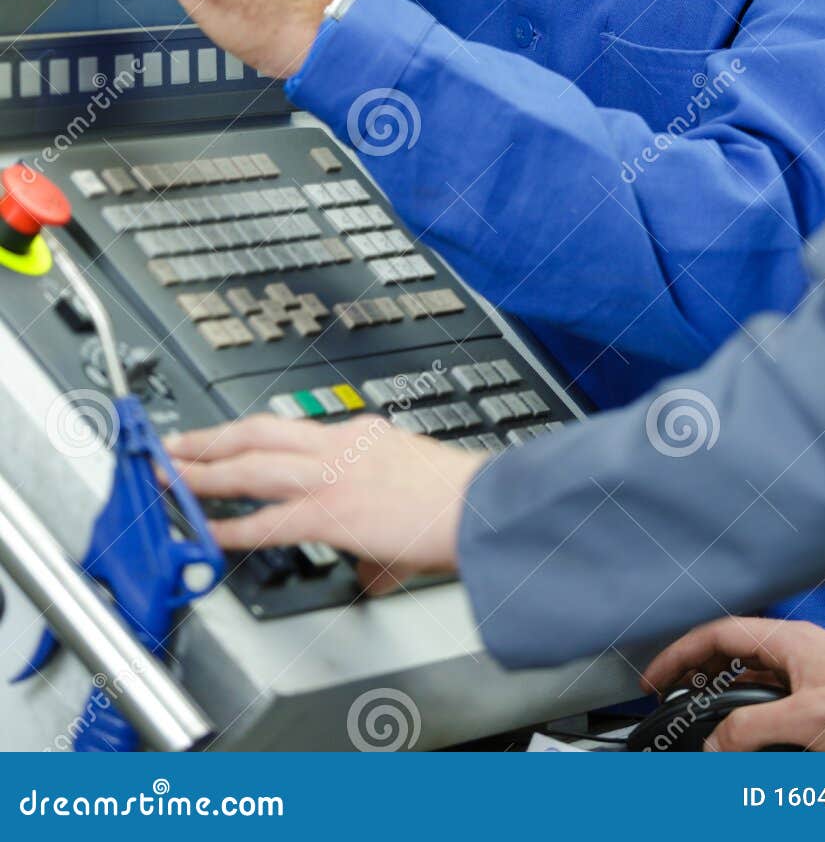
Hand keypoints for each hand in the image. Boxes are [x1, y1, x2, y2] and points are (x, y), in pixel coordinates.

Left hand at [166, 413, 482, 591]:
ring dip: (204, 471)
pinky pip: (266, 521)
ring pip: (250, 465)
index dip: (253, 436)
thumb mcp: (414, 487)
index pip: (294, 430)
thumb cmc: (461, 498)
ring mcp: (331, 477)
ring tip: (171, 475)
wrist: (482, 506)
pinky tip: (207, 532)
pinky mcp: (331, 514)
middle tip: (177, 442)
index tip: (230, 440)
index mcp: (362, 434)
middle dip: (211, 438)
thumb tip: (375, 565)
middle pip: (258, 432)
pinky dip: (231, 527)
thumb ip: (382, 525)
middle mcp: (340, 445)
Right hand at [641, 616, 824, 751]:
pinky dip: (751, 719)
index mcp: (787, 641)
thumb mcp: (807, 721)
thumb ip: (752, 730)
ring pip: (751, 682)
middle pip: (731, 657)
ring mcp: (809, 676)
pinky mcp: (822, 702)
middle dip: (698, 678)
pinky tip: (746, 741)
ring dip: (724, 702)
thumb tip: (713, 745)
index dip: (681, 655)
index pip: (718, 636)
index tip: (655, 679)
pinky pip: (773, 704)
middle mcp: (795, 653)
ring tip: (702, 724)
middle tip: (672, 703)